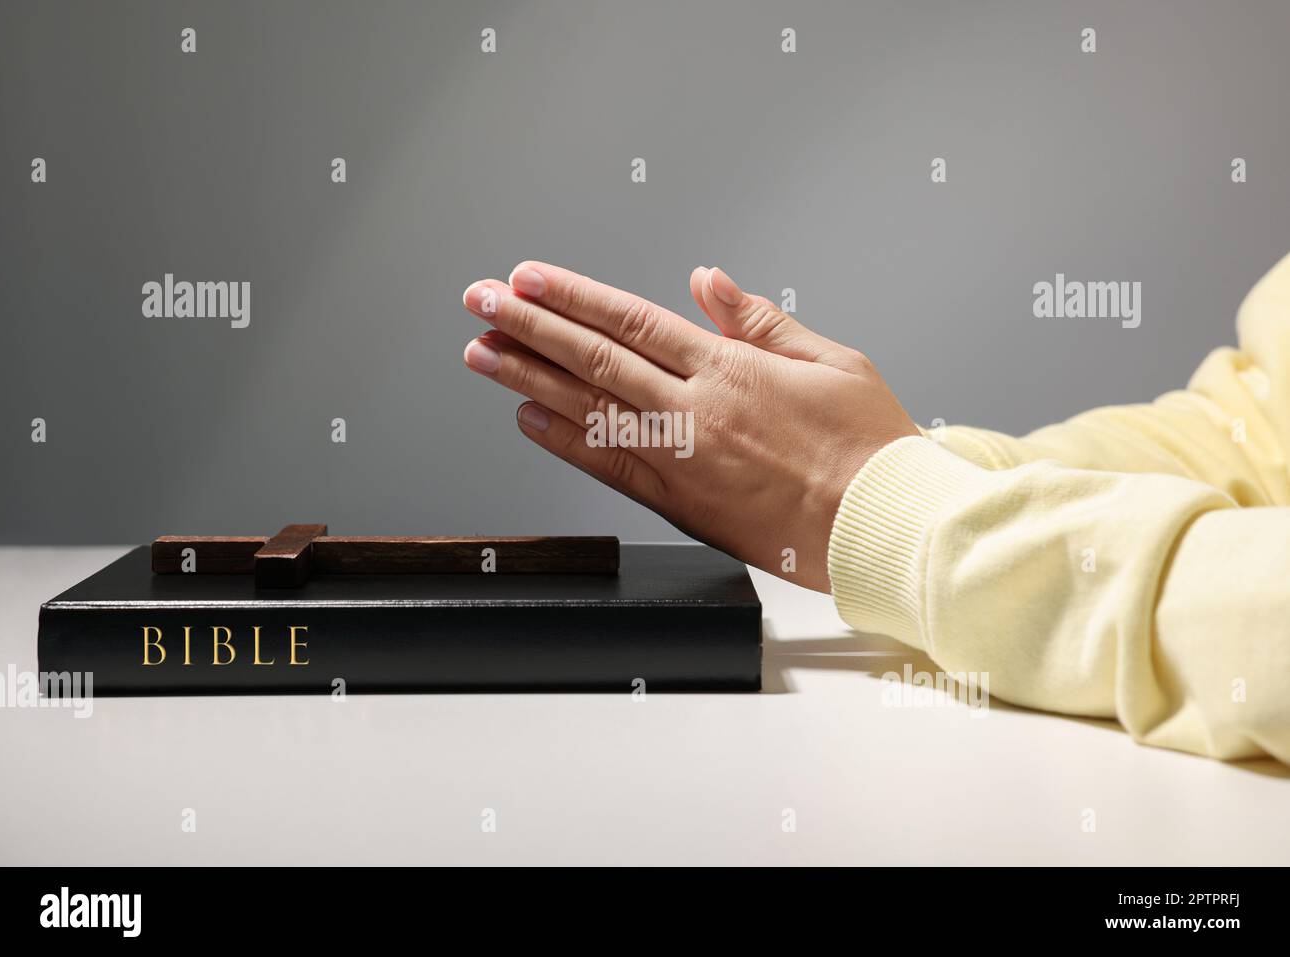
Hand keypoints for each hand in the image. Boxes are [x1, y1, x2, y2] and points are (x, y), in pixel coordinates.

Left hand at [461, 263, 918, 591]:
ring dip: (528, 378)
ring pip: (588, 409)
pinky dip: (564, 442)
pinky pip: (609, 467)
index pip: (631, 320)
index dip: (572, 297)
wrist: (883, 525)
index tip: (527, 279)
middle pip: (594, 357)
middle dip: (529, 326)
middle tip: (480, 302)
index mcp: (731, 368)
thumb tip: (707, 283)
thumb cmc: (869, 447)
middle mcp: (695, 410)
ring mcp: (683, 459)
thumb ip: (759, 320)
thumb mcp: (831, 359)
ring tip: (482, 352)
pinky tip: (528, 419)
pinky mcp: (682, 506)